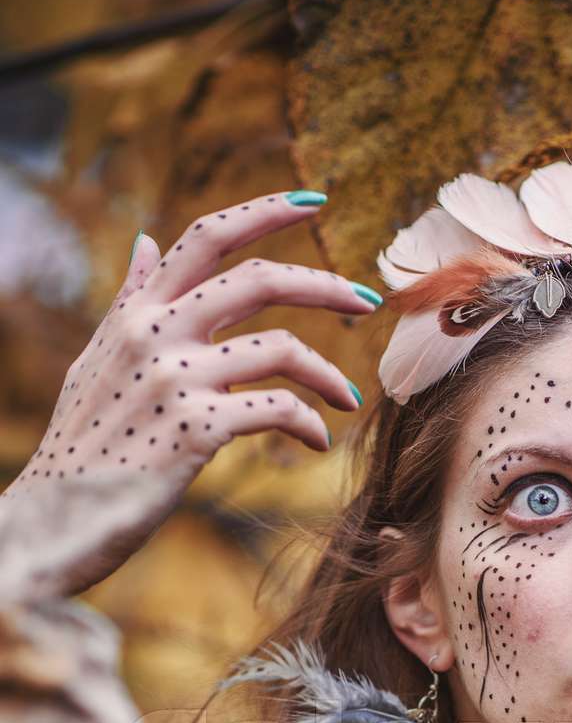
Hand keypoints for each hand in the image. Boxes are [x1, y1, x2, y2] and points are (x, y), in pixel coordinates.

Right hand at [0, 189, 378, 602]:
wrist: (53, 520)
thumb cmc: (83, 447)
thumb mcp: (98, 360)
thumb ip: (131, 301)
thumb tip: (149, 241)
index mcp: (137, 312)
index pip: (205, 237)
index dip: (263, 212)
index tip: (314, 202)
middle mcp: (154, 333)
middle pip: (258, 279)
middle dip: (325, 283)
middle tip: (368, 300)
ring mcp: (175, 378)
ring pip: (282, 347)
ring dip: (328, 373)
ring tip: (347, 398)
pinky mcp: (195, 428)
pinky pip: (278, 409)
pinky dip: (308, 423)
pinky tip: (317, 440)